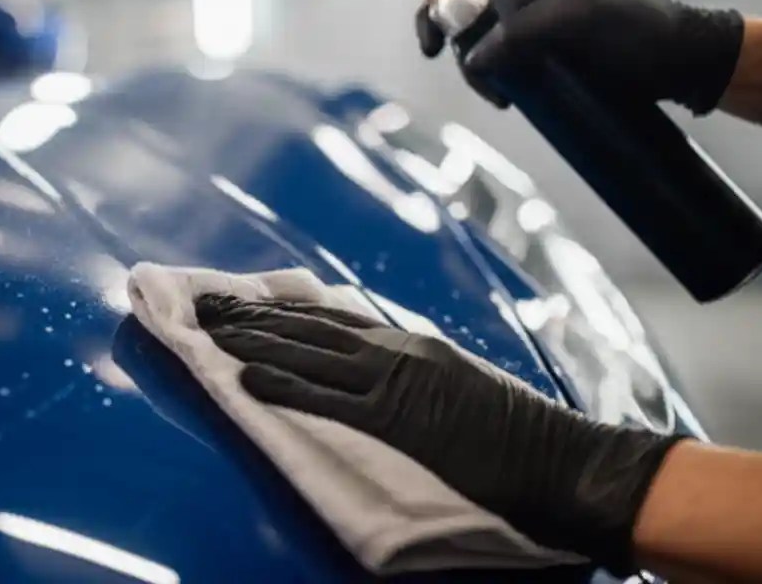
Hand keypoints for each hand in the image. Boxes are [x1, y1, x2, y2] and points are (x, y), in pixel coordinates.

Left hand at [195, 294, 684, 574]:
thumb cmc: (515, 435)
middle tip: (203, 304)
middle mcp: (398, 350)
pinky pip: (327, 397)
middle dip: (251, 314)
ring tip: (205, 332)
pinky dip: (283, 385)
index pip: (330, 319)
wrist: (559, 458)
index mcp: (412, 344)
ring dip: (252, 342)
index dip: (280, 311)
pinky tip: (244, 379)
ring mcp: (397, 380)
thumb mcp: (458, 392)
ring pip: (308, 352)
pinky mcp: (397, 417)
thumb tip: (375, 382)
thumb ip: (413, 380)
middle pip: (308, 325)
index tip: (242, 302)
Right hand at [396, 0, 743, 114]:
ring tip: (495, 93)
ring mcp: (525, 13)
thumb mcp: (577, 17)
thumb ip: (521, 30)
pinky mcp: (533, 48)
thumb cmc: (634, 26)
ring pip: (468, 31)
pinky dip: (487, 79)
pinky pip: (490, 59)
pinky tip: (505, 98)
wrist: (674, 63)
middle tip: (432, 49)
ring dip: (467, 61)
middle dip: (435, 17)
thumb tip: (473, 58)